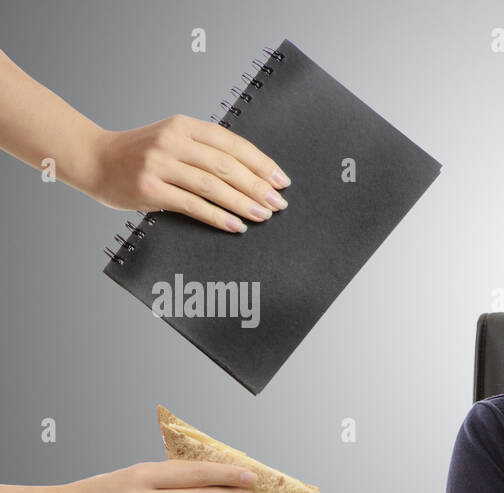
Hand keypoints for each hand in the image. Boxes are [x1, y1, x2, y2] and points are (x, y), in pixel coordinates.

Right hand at [86, 115, 288, 231]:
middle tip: (278, 203)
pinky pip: (193, 205)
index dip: (261, 163)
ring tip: (263, 216)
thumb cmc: (138, 153)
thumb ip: (202, 148)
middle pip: (226, 166)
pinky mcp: (150, 189)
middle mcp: (172, 141)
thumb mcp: (171, 138)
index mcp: (183, 125)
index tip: (281, 180)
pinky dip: (219, 217)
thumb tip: (250, 174)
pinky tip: (237, 226)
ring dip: (243, 204)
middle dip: (258, 187)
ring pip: (213, 186)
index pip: (232, 144)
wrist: (92, 159)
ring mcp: (159, 164)